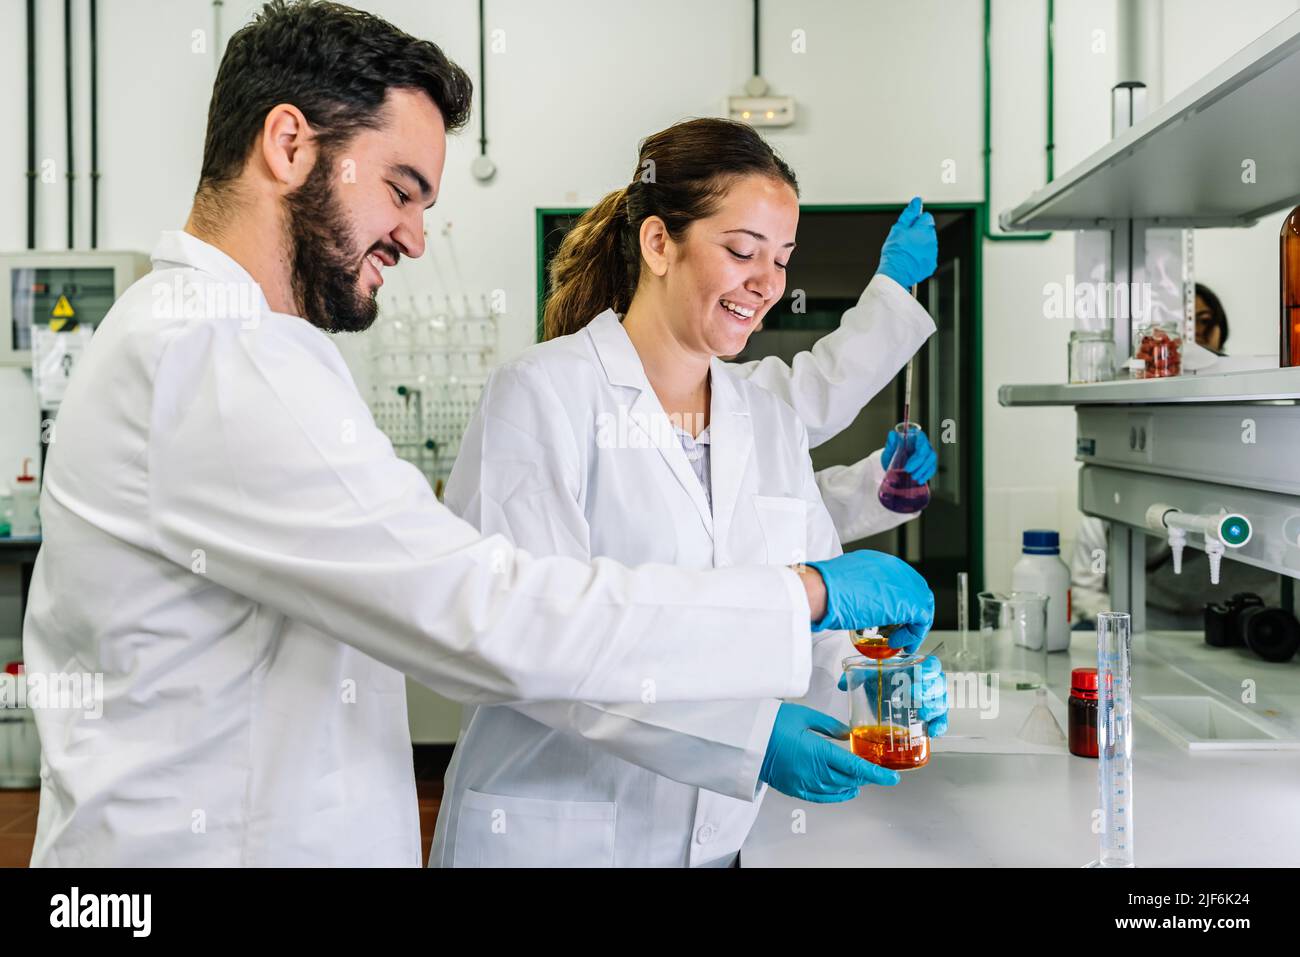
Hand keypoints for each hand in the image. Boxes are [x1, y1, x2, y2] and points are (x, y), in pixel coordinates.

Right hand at [759, 703, 898, 800]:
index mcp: (818, 752)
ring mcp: (803, 782)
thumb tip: (847, 735)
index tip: (892, 778)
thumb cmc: (772, 723)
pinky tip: (845, 792)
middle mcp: (813, 771)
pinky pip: (821, 797)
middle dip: (865, 776)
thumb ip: (829, 726)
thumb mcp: (804, 715)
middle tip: (875, 770)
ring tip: (861, 779)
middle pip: (849, 780)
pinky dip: (837, 795)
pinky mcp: (794, 788)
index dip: (877, 774)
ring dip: (852, 784)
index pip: (855, 767)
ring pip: (837, 789)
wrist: (746, 739)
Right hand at [805, 551, 933, 648]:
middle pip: (917, 591)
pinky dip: (912, 635)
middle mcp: (896, 569)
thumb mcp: (844, 584)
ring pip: (923, 606)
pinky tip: (897, 642)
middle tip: (901, 630)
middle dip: (910, 613)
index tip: (893, 617)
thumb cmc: (824, 589)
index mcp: (880, 562)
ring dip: (912, 625)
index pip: (901, 582)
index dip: (899, 602)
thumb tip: (858, 605)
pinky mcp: (910, 602)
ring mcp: (905, 584)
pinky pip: (921, 621)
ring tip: (898, 640)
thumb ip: (858, 591)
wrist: (823, 590)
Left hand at [839, 654, 948, 736]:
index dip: (928, 669)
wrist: (882, 703)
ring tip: (922, 714)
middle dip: (928, 691)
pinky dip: (938, 727)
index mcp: (914, 669)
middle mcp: (926, 685)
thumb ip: (856, 676)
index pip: (931, 665)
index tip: (919, 674)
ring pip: (941, 703)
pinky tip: (932, 732)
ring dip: (934, 708)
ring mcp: (929, 702)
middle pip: (938, 685)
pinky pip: (940, 722)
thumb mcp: (869, 678)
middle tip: (913, 696)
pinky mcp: (929, 719)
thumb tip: (843, 684)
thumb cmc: (881, 686)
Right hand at [876, 197, 936, 288]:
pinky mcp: (931, 264)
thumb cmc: (895, 252)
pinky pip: (928, 256)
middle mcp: (932, 240)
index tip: (909, 227)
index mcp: (924, 229)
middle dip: (919, 233)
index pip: (926, 217)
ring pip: (928, 243)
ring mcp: (932, 253)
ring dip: (920, 244)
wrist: (895, 274)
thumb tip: (916, 202)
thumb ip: (909, 214)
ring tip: (907, 251)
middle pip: (928, 230)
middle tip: (905, 240)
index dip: (916, 221)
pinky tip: (911, 259)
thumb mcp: (898, 229)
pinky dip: (921, 256)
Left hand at [882, 426, 937, 483]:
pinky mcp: (929, 464)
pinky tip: (920, 480)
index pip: (922, 440)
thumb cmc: (891, 454)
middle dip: (919, 464)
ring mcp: (927, 454)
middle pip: (928, 452)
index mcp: (915, 437)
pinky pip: (932, 468)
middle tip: (908, 471)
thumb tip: (892, 434)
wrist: (891, 464)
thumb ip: (891, 443)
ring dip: (923, 470)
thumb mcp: (889, 449)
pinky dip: (927, 474)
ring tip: (913, 477)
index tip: (908, 464)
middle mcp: (924, 444)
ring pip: (931, 460)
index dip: (918, 452)